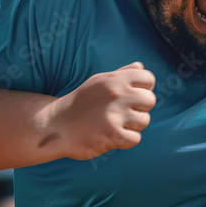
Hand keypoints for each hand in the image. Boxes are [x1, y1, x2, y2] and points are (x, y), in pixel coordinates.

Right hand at [41, 62, 155, 159]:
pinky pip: (136, 138)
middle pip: (150, 100)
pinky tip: (113, 136)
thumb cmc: (80, 103)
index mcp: (114, 79)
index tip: (132, 97)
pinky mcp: (112, 134)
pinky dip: (126, 140)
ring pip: (144, 121)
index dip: (144, 89)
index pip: (148, 78)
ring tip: (115, 124)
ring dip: (133, 126)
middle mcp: (117, 94)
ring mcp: (115, 114)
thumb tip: (140, 66)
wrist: (55, 125)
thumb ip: (121, 73)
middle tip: (123, 113)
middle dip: (140, 109)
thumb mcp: (98, 81)